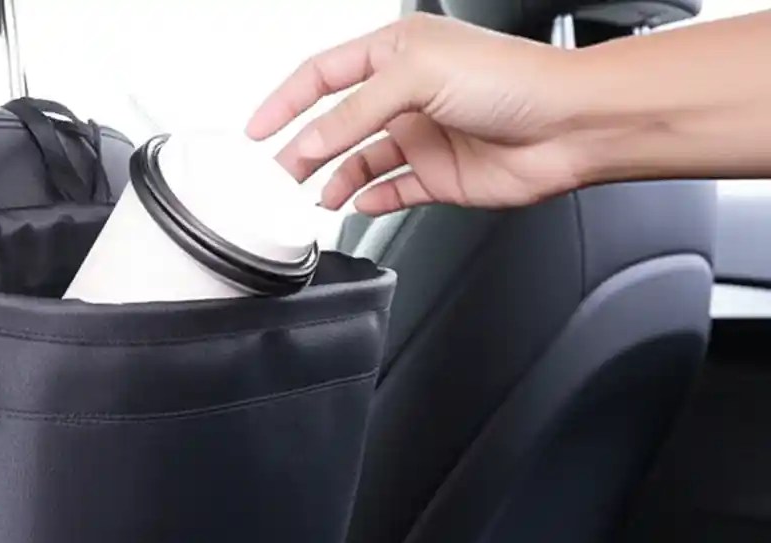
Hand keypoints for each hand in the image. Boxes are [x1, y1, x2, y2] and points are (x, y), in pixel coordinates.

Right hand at [247, 13, 588, 214]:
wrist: (571, 125)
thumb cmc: (514, 80)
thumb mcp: (416, 77)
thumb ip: (352, 114)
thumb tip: (308, 143)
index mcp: (398, 52)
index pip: (322, 75)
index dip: (285, 101)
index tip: (257, 130)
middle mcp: (406, 93)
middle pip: (334, 123)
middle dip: (301, 148)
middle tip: (274, 174)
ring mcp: (421, 136)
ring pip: (357, 161)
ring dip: (330, 178)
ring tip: (307, 196)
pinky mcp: (437, 174)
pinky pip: (390, 191)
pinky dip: (367, 200)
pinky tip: (354, 205)